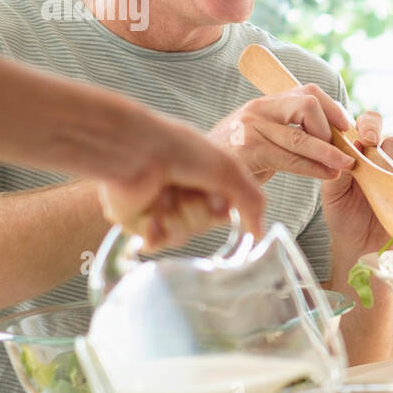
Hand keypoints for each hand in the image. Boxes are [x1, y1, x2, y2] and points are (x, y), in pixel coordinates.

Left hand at [99, 114, 265, 250]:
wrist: (135, 151)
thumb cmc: (180, 150)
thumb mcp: (229, 170)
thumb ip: (252, 201)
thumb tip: (258, 233)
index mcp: (204, 177)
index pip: (225, 210)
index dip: (222, 208)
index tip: (217, 196)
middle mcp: (183, 192)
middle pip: (205, 224)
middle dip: (198, 211)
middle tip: (187, 191)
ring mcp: (160, 207)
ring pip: (183, 234)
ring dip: (178, 217)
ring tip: (164, 195)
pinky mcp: (138, 221)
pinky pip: (158, 243)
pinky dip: (157, 232)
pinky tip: (152, 215)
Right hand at [207, 84, 355, 185]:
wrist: (200, 170)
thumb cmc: (240, 156)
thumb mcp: (265, 134)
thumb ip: (291, 128)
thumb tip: (333, 131)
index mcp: (267, 102)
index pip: (308, 91)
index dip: (333, 108)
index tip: (347, 127)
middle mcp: (259, 108)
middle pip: (307, 105)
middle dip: (330, 127)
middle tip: (343, 149)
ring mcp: (251, 126)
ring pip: (300, 136)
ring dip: (328, 152)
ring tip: (345, 165)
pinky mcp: (248, 150)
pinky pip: (289, 158)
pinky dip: (312, 168)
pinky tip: (326, 175)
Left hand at [320, 109, 392, 249]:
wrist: (356, 243)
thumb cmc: (340, 213)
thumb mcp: (331, 193)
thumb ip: (338, 170)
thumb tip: (352, 150)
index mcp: (361, 151)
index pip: (369, 124)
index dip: (371, 125)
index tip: (368, 138)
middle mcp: (382, 158)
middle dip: (389, 151)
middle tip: (379, 168)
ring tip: (389, 185)